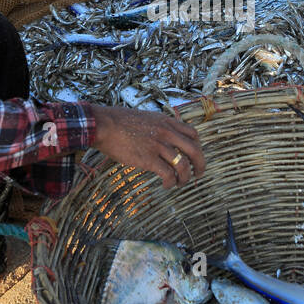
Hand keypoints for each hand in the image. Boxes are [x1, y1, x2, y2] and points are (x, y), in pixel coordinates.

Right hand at [88, 105, 204, 188]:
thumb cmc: (119, 121)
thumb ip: (158, 126)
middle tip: (198, 174)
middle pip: (194, 150)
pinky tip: (166, 185)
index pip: (193, 134)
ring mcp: (159, 146)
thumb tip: (161, 137)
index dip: (198, 147)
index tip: (194, 157)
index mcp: (167, 122)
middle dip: (200, 165)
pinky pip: (168, 174)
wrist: (104, 125)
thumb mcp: (146, 118)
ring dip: (184, 178)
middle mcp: (167, 133)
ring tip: (179, 184)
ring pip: (183, 165)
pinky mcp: (149, 159)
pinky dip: (170, 183)